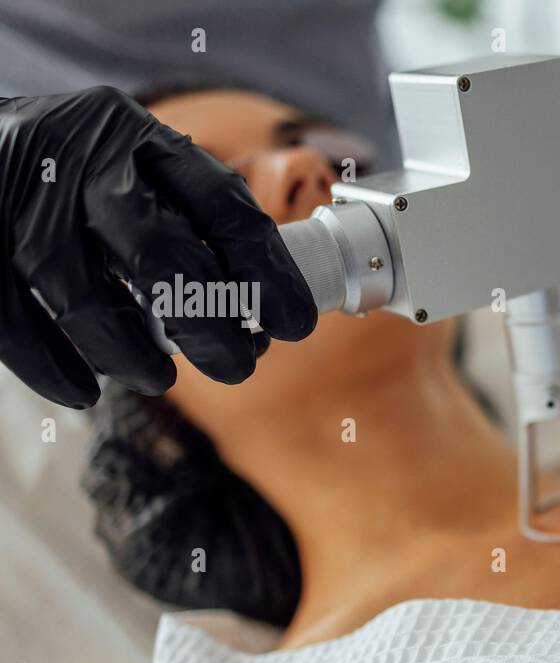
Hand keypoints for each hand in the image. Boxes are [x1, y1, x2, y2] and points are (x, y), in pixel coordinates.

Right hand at [0, 86, 316, 407]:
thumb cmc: (77, 177)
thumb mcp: (138, 172)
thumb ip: (190, 221)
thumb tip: (260, 311)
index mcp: (140, 138)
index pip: (223, 207)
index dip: (268, 273)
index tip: (297, 324)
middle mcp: (82, 158)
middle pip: (159, 254)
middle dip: (210, 324)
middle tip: (239, 368)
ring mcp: (21, 196)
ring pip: (80, 294)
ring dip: (128, 352)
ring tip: (159, 379)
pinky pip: (12, 316)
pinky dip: (51, 364)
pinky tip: (82, 392)